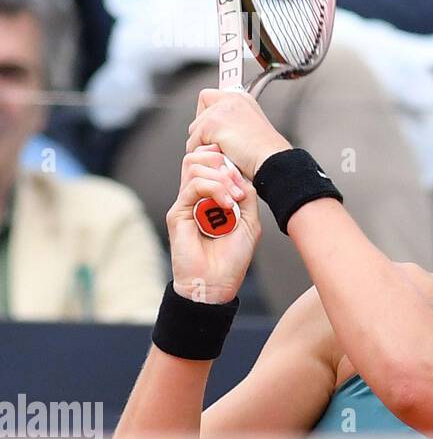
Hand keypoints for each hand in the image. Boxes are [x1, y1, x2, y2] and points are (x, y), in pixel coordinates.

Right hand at [168, 144, 261, 303]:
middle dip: (223, 163)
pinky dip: (215, 189)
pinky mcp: (177, 212)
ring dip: (222, 179)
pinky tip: (226, 205)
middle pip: (198, 156)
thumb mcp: (248, 220)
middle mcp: (196, 196)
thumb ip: (245, 194)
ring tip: (234, 200)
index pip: (211, 161)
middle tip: (239, 188)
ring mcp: (185, 202)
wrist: (218, 282)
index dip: (228, 161)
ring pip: (194, 165)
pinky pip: (193, 185)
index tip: (244, 181)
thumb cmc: (233, 256)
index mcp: (212, 196)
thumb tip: (238, 173)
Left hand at [185, 88, 291, 180]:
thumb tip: (220, 131)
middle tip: (221, 143)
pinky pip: (193, 143)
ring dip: (205, 143)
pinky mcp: (211, 124)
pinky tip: (222, 155)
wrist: (271, 160)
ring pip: (194, 129)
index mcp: (243, 99)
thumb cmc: (267, 153)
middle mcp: (231, 99)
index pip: (211, 98)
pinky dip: (205, 153)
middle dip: (205, 130)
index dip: (210, 113)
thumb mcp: (253, 129)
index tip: (213, 126)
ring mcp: (220, 110)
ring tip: (226, 151)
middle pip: (200, 112)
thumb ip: (235, 123)